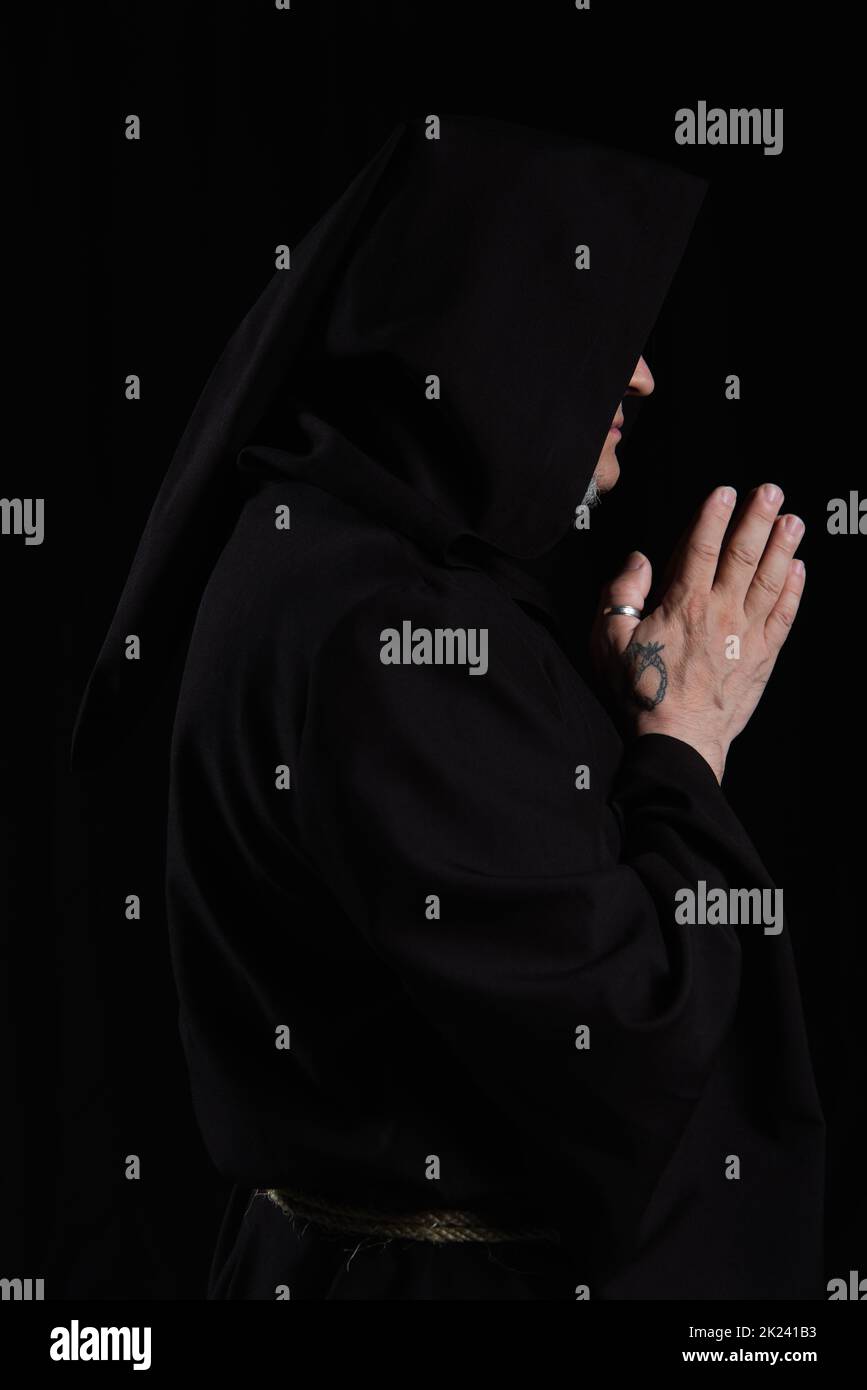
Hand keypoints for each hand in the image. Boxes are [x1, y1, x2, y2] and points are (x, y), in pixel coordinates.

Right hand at [591, 484, 805, 782]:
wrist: (678, 740)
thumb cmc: (641, 692)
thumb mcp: (610, 640)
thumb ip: (620, 594)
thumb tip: (638, 561)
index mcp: (682, 604)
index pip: (700, 548)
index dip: (713, 516)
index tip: (725, 492)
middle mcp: (719, 612)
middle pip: (743, 555)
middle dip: (757, 518)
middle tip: (771, 491)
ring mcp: (746, 634)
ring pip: (770, 580)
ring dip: (783, 546)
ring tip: (793, 520)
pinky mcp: (763, 657)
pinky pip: (783, 616)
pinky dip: (793, 591)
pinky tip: (798, 569)